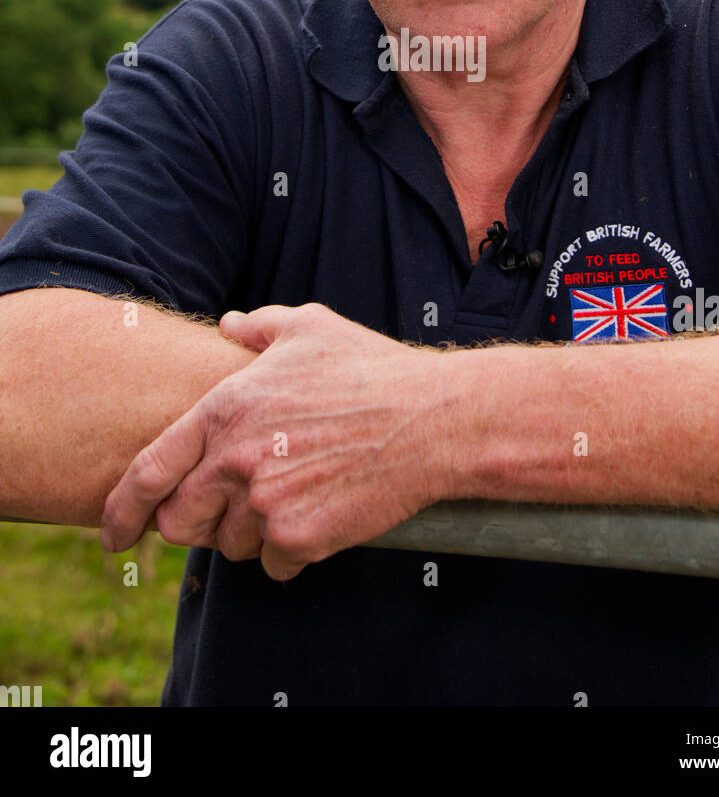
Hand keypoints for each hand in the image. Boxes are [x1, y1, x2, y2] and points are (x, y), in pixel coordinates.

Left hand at [100, 303, 451, 579]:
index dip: (121, 510)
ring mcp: (266, 502)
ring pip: (229, 546)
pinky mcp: (300, 537)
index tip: (114, 535)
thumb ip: (258, 325)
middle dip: (197, 522)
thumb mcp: (310, 326)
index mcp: (225, 409)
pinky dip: (291, 551)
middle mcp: (236, 459)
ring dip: (249, 534)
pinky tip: (320, 516)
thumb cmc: (372, 368)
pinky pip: (274, 565)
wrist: (433, 418)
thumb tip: (230, 324)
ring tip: (292, 496)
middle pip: (180, 521)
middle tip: (231, 507)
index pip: (149, 471)